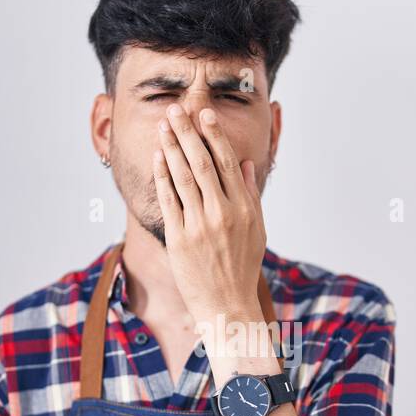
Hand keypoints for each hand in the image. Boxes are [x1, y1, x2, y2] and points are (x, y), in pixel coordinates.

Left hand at [152, 103, 265, 329]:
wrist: (226, 305)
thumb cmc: (242, 269)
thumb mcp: (256, 231)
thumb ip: (250, 196)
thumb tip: (245, 164)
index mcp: (244, 209)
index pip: (227, 163)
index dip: (214, 136)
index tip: (204, 115)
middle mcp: (222, 214)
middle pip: (202, 163)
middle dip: (187, 133)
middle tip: (176, 110)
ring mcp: (199, 226)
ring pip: (183, 177)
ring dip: (171, 147)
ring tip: (163, 125)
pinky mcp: (179, 239)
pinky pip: (169, 200)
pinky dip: (162, 175)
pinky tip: (158, 156)